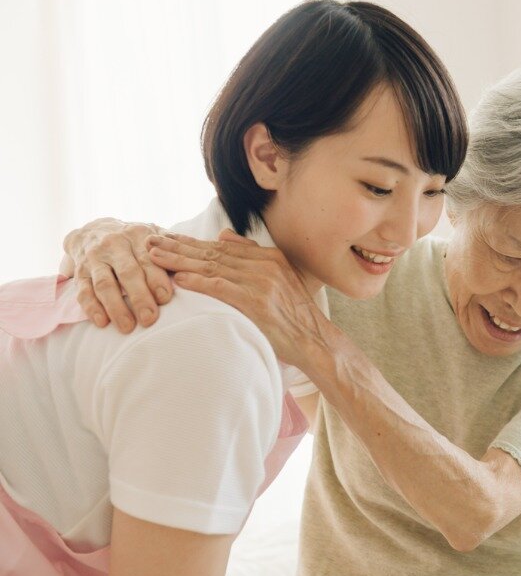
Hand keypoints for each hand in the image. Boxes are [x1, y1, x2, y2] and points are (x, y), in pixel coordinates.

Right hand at [62, 218, 172, 331]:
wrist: (93, 229)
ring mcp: (95, 258)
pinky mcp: (80, 272)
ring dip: (116, 307)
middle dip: (139, 297)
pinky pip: (84, 291)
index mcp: (137, 235)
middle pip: (128, 273)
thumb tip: (191, 260)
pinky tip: (102, 322)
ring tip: (127, 327)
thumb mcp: (151, 234)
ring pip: (105, 284)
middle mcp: (115, 245)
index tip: (166, 298)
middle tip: (149, 319)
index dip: (157, 278)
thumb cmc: (133, 239)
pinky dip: (92, 308)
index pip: (149, 259)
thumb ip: (170, 244)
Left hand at [147, 229, 326, 366]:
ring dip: (180, 261)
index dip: (191, 241)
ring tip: (154, 257)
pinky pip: (220, 288)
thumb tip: (224, 235)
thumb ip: (252, 255)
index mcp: (268, 257)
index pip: (221, 246)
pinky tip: (178, 279)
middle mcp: (264, 265)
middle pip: (212, 252)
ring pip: (212, 266)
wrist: (315, 340)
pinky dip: (197, 282)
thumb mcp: (280, 278)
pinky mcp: (256, 302)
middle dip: (178, 246)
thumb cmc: (294, 315)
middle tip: (149, 240)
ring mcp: (261, 282)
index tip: (166, 238)